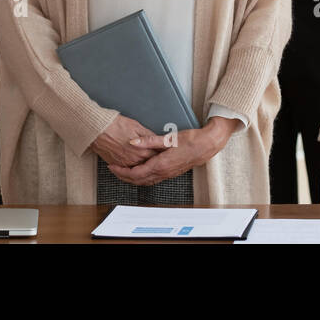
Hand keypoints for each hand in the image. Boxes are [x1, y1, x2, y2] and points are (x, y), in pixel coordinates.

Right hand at [89, 114, 162, 167]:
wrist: (97, 129)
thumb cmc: (115, 125)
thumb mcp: (136, 126)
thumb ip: (148, 136)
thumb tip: (157, 139)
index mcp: (142, 151)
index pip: (157, 156)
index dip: (162, 154)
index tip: (165, 153)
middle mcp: (134, 160)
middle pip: (148, 165)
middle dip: (154, 162)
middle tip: (160, 161)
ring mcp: (125, 164)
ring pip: (138, 170)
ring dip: (144, 167)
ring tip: (149, 164)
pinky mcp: (116, 165)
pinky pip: (127, 170)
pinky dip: (132, 169)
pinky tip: (135, 165)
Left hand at [107, 117, 236, 185]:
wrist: (207, 145)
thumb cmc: (190, 140)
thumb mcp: (168, 138)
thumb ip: (148, 140)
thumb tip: (132, 142)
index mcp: (160, 164)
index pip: (135, 173)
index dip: (121, 171)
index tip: (112, 166)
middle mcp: (163, 172)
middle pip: (138, 180)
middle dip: (124, 177)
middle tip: (113, 170)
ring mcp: (168, 174)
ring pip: (145, 181)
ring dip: (132, 178)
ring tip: (122, 171)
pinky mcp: (171, 172)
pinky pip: (153, 179)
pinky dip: (142, 177)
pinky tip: (139, 171)